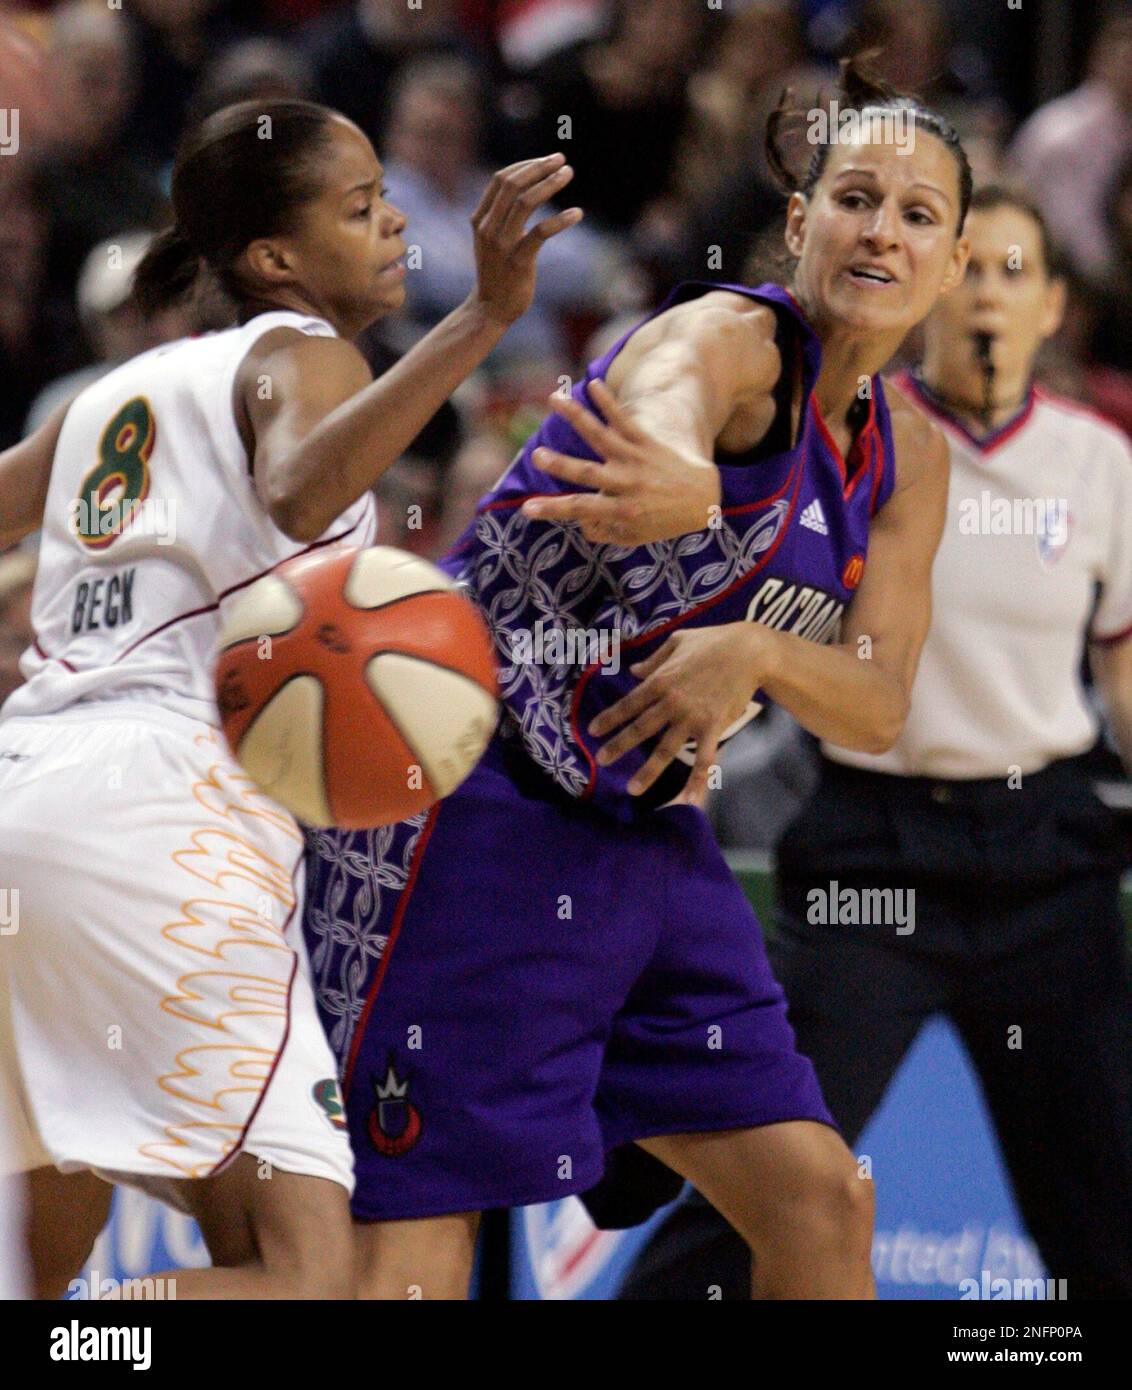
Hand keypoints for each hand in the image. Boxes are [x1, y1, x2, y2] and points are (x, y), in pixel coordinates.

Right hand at [468, 154, 582, 327]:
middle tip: (562, 161)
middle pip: (513, 185)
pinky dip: (561, 220)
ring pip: (526, 202)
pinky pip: (541, 232)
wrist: (489, 310)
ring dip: (550, 184)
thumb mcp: (491, 240)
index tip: (548, 160)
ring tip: (569, 175)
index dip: (526, 165)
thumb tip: (525, 191)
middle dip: (539, 167)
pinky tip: (577, 213)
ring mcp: (502, 245)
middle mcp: (488, 228)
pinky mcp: (518, 262)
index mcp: (481, 219)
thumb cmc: (497, 273)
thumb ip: (501, 216)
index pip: (501, 179)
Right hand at [520, 379, 721, 544]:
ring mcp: (637, 460)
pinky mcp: (647, 442)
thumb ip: (604, 532)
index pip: (580, 509)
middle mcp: (627, 484)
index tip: (525, 508)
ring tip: (554, 399)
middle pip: (589, 473)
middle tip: (536, 455)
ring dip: (577, 417)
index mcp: (622, 510)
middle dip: (561, 464)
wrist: (703, 500)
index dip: (552, 510)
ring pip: (602, 436)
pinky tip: (592, 384)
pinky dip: (609, 402)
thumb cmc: (662, 521)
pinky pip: (625, 419)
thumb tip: (578, 522)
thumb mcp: (635, 537)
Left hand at [589, 624, 778, 798]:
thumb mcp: (677, 641)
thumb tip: (633, 671)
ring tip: (633, 789)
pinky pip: (703, 759)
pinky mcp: (713, 727)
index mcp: (661, 680)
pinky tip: (689, 800)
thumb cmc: (713, 641)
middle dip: (619, 746)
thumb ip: (654, 659)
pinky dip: (697, 781)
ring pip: (665, 749)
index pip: (629, 703)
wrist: (749, 651)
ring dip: (648, 771)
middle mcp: (671, 702)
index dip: (610, 718)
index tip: (592, 731)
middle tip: (601, 761)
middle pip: (640, 728)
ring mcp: (692, 717)